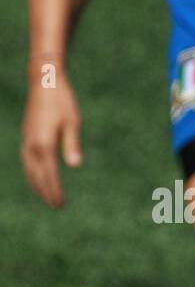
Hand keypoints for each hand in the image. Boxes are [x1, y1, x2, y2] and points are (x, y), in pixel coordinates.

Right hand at [21, 74, 81, 207]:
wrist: (44, 81)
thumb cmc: (63, 101)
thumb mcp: (73, 122)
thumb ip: (72, 145)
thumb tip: (75, 165)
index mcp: (44, 143)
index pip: (50, 174)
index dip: (54, 190)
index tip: (60, 203)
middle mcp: (32, 144)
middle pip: (37, 175)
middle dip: (46, 191)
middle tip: (56, 206)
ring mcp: (27, 138)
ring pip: (29, 168)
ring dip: (37, 183)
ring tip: (46, 195)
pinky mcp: (27, 134)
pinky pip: (26, 159)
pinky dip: (31, 171)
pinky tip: (37, 175)